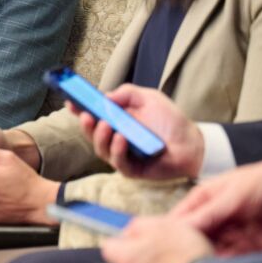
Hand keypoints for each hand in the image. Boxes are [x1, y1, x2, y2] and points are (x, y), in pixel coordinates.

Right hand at [72, 85, 204, 180]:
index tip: (70, 101)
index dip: (79, 109)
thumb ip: (127, 92)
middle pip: (92, 134)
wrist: (191, 143)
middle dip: (86, 125)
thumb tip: (106, 97)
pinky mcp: (131, 170)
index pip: (93, 116)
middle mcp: (115, 139)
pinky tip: (121, 138)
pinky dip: (117, 149)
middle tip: (86, 115)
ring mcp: (122, 155)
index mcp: (117, 121)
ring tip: (106, 125)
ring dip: (100, 137)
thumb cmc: (170, 122)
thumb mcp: (148, 98)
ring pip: (101, 149)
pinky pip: (118, 162)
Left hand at [101, 214, 212, 262]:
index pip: (110, 248)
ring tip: (180, 259)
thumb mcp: (161, 225)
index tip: (142, 235)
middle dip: (145, 255)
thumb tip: (130, 231)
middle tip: (166, 246)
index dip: (126, 238)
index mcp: (125, 261)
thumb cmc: (184, 255)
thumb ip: (139, 226)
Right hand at [171, 151, 261, 253]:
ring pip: (209, 253)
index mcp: (205, 200)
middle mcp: (215, 219)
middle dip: (184, 252)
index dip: (166, 234)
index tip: (154, 250)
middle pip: (192, 239)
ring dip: (203, 262)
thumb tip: (178, 228)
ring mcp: (231, 235)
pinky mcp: (248, 249)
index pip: (179, 220)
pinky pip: (230, 262)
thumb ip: (208, 213)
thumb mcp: (233, 195)